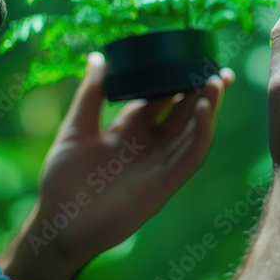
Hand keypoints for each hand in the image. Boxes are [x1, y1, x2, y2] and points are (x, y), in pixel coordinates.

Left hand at [2, 52, 231, 279]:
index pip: (162, 98)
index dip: (177, 80)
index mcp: (130, 127)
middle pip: (184, 111)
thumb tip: (99, 56)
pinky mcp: (166, 183)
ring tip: (216, 83)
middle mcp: (150, 143)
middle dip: (203, 91)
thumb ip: (90, 94)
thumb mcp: (75, 128)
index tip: (191, 58)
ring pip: (193, 131)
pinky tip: (203, 111)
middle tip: (220, 70)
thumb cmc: (63, 180)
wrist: (60, 223)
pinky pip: (190, 156)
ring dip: (208, 108)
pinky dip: (201, 133)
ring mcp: (160, 163)